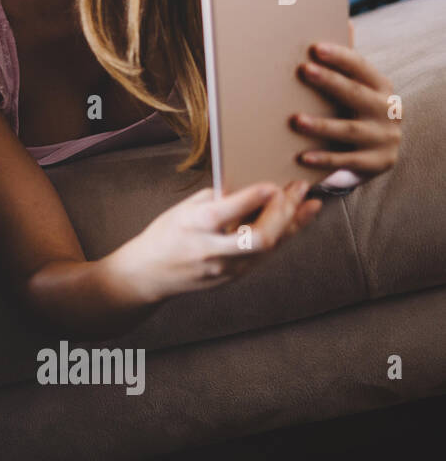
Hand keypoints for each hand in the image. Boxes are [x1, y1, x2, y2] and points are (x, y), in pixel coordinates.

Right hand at [107, 181, 321, 305]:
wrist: (150, 274)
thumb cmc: (166, 235)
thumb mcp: (184, 210)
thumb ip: (217, 200)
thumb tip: (252, 188)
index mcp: (194, 226)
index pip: (228, 212)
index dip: (253, 198)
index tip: (272, 184)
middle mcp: (211, 250)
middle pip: (259, 237)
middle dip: (284, 212)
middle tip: (297, 189)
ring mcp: (226, 267)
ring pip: (270, 247)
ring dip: (293, 223)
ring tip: (309, 202)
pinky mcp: (235, 275)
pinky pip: (265, 254)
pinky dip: (283, 235)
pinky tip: (296, 220)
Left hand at [290, 38, 401, 179]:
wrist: (378, 153)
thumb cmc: (356, 111)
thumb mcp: (357, 87)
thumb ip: (348, 62)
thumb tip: (344, 21)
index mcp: (381, 86)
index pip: (361, 67)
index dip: (340, 57)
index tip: (315, 48)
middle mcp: (387, 109)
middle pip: (355, 94)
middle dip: (329, 82)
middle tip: (303, 70)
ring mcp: (384, 137)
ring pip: (348, 129)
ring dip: (321, 125)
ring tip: (294, 120)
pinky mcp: (376, 162)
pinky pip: (346, 160)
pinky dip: (324, 159)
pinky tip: (301, 157)